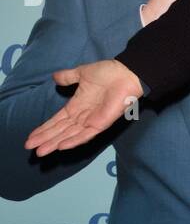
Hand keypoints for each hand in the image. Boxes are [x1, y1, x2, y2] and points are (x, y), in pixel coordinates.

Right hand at [24, 59, 144, 156]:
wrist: (125, 73)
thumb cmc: (108, 73)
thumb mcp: (82, 73)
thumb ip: (68, 77)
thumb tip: (54, 77)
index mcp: (76, 106)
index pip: (56, 121)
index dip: (44, 129)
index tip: (31, 136)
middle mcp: (82, 116)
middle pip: (59, 131)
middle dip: (45, 139)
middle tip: (29, 147)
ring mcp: (91, 121)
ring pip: (69, 135)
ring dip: (54, 143)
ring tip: (41, 151)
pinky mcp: (101, 124)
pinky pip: (86, 135)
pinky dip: (74, 140)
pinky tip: (61, 146)